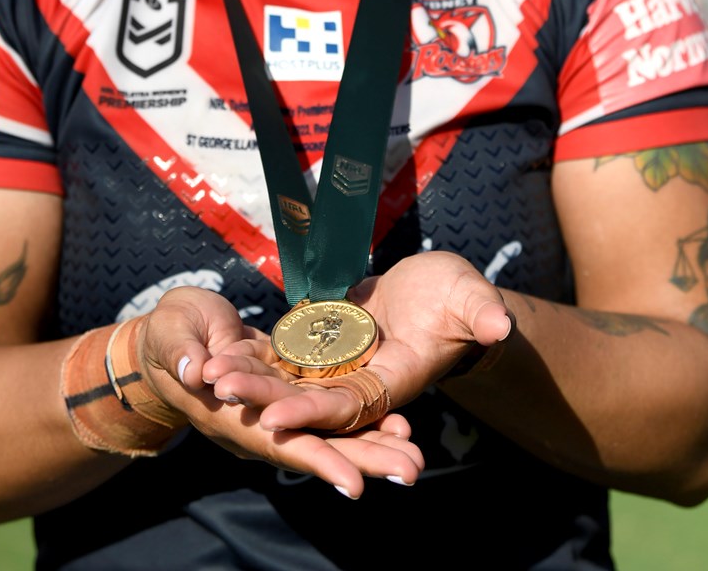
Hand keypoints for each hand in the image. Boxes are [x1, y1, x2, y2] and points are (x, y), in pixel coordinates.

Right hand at [130, 286, 424, 497]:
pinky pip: (330, 414)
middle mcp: (261, 427)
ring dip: (372, 446)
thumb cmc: (169, 336)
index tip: (354, 484)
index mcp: (231, 419)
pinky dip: (362, 421)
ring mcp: (278, 415)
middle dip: (364, 461)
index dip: (317, 462)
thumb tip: (197, 372)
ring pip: (331, 436)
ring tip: (414, 452)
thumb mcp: (171, 334)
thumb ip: (183, 352)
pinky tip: (396, 424)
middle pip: (317, 450)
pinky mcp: (291, 396)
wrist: (174, 339)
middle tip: (411, 470)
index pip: (279, 445)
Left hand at [204, 252, 511, 433]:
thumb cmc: (460, 297)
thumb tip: (499, 324)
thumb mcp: (473, 298)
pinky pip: (285, 357)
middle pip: (307, 398)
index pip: (350, 407)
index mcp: (396, 380)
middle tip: (218, 389)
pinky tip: (220, 352)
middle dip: (264, 396)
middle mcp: (363, 382)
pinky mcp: (325, 345)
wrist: (441, 291)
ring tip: (207, 372)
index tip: (274, 415)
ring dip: (251, 378)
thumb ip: (482, 313)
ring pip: (289, 379)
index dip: (313, 411)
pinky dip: (255, 357)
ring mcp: (340, 365)